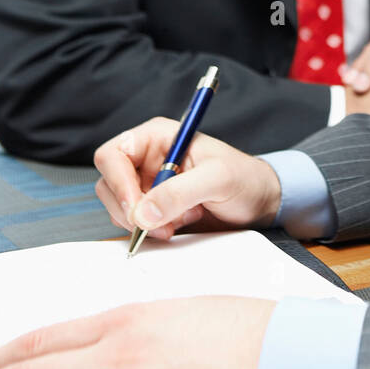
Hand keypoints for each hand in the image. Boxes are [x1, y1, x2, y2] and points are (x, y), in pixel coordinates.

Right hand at [93, 119, 281, 241]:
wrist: (260, 201)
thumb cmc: (245, 178)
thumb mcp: (217, 179)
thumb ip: (180, 192)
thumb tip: (142, 213)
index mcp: (158, 137)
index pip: (113, 155)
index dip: (117, 182)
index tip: (136, 208)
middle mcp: (148, 159)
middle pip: (109, 183)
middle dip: (129, 208)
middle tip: (157, 224)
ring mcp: (148, 184)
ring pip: (118, 207)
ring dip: (143, 222)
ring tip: (180, 220)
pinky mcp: (154, 207)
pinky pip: (135, 223)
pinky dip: (152, 230)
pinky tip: (181, 224)